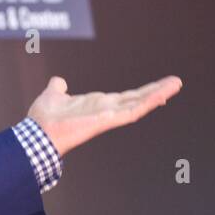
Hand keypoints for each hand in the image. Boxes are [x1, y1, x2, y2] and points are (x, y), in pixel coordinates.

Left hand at [27, 75, 181, 157]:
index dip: (140, 92)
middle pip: (136, 98)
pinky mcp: (109, 120)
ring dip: (158, 93)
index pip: (124, 97)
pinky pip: (133, 111)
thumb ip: (57, 88)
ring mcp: (109, 116)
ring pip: (139, 103)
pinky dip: (148, 102)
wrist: (38, 132)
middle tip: (176, 82)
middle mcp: (106, 110)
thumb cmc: (43, 119)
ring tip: (176, 84)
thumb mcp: (53, 95)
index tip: (156, 86)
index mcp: (96, 105)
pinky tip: (163, 94)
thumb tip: (58, 81)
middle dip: (156, 90)